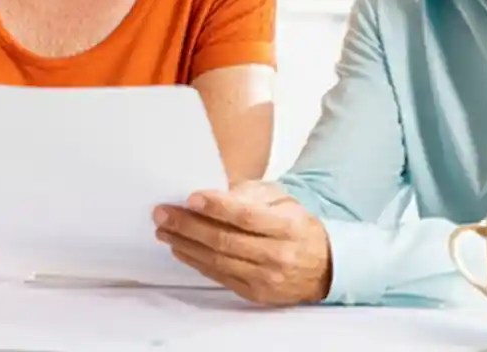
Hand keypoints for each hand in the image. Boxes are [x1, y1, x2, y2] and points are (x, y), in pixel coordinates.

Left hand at [153, 181, 331, 305]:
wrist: (323, 266)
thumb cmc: (297, 227)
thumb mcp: (284, 200)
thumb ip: (252, 194)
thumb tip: (215, 194)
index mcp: (288, 227)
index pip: (247, 217)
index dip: (217, 207)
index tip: (191, 197)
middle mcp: (278, 255)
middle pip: (225, 240)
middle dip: (189, 225)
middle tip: (163, 213)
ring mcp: (266, 278)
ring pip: (218, 260)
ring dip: (186, 244)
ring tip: (165, 230)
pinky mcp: (255, 293)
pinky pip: (219, 276)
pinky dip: (196, 262)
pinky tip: (181, 249)